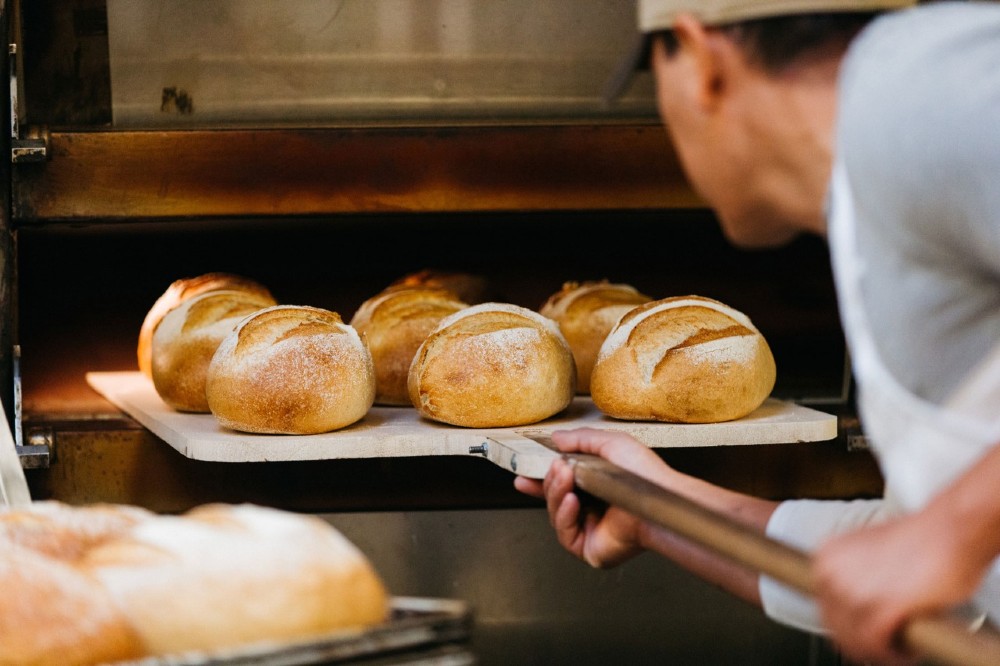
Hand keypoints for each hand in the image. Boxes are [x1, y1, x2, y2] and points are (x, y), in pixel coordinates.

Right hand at [514, 427, 672, 567]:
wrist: (659, 498)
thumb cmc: (645, 473)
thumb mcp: (610, 443)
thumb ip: (580, 440)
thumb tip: (556, 438)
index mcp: (596, 488)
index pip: (561, 486)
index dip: (541, 481)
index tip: (523, 474)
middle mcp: (592, 511)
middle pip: (553, 499)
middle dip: (548, 482)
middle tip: (554, 467)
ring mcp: (590, 531)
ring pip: (555, 515)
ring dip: (554, 493)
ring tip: (563, 476)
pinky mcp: (591, 549)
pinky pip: (565, 534)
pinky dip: (563, 515)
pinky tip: (571, 501)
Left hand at [813, 512, 982, 664]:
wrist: (951, 528)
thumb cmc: (922, 539)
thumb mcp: (870, 554)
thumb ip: (855, 578)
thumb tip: (855, 606)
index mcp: (826, 557)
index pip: (825, 606)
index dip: (847, 623)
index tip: (863, 630)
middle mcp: (831, 573)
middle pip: (837, 626)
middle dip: (863, 639)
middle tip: (887, 642)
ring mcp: (852, 591)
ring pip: (855, 639)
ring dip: (880, 649)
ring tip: (901, 646)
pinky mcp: (880, 608)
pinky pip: (876, 644)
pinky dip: (893, 654)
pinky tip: (908, 651)